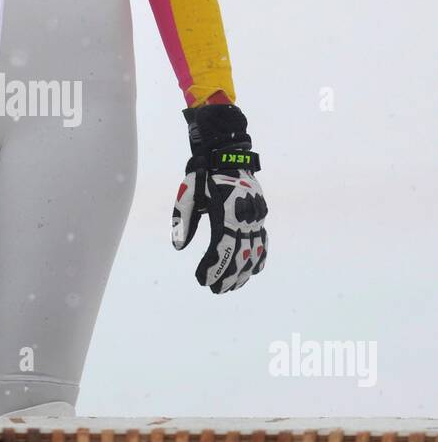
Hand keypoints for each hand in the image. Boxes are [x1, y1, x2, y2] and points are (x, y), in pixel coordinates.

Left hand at [171, 103, 267, 292]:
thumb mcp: (188, 194)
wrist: (225, 151)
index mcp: (226, 210)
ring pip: (254, 249)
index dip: (214, 267)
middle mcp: (245, 215)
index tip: (203, 280)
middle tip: (216, 291)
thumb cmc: (202, 172)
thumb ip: (184, 220)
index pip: (223, 247)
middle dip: (229, 275)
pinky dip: (259, 256)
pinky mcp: (259, 213)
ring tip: (232, 287)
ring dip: (243, 271)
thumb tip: (180, 246)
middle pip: (241, 253)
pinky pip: (263, 239)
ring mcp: (255, 214)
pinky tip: (253, 270)